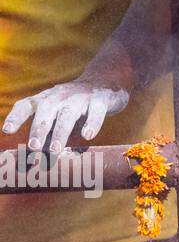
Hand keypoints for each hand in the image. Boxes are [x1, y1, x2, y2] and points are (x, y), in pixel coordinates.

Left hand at [3, 81, 128, 154]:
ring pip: (68, 114)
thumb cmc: (75, 106)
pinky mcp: (101, 99)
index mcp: (45, 99)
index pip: (26, 105)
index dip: (16, 117)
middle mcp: (60, 95)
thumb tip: (34, 160)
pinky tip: (88, 136)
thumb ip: (47, 133)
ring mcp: (81, 96)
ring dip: (60, 132)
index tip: (7, 131)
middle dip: (38, 129)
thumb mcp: (58, 116)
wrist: (106, 81)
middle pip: (46, 109)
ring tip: (55, 150)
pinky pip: (95, 112)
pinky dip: (91, 123)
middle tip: (33, 148)